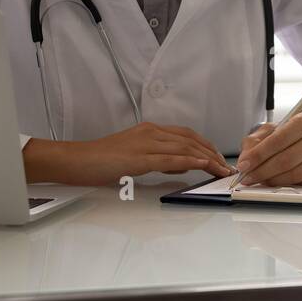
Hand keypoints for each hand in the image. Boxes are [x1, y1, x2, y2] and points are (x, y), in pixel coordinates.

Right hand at [76, 122, 233, 184]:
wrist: (75, 161)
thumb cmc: (99, 161)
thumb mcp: (134, 156)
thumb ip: (158, 159)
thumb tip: (181, 164)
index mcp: (149, 130)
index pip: (186, 134)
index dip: (206, 144)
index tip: (219, 157)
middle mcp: (150, 132)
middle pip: (191, 140)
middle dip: (212, 153)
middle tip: (226, 166)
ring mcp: (145, 143)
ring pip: (185, 147)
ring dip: (207, 158)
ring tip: (221, 169)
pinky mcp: (139, 158)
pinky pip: (171, 158)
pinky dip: (190, 161)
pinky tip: (203, 166)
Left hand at [235, 112, 301, 185]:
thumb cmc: (298, 135)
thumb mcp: (275, 129)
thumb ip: (256, 141)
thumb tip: (246, 160)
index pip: (279, 139)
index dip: (258, 154)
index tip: (244, 165)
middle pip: (286, 160)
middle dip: (262, 171)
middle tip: (247, 177)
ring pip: (295, 174)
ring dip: (273, 180)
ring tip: (260, 180)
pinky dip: (288, 185)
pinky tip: (278, 181)